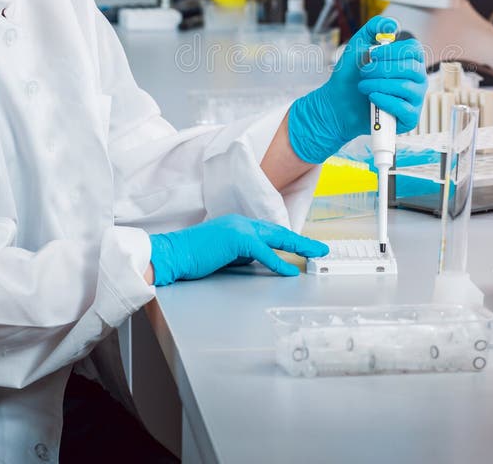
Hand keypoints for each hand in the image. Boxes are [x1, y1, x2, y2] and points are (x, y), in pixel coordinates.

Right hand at [149, 214, 328, 285]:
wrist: (173, 254)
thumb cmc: (193, 257)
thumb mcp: (223, 255)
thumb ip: (241, 255)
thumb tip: (257, 261)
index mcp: (238, 225)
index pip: (270, 232)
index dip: (288, 240)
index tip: (303, 247)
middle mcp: (242, 223)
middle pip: (279, 232)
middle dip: (301, 241)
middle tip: (319, 248)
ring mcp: (240, 229)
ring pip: (276, 238)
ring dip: (298, 246)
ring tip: (314, 253)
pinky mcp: (236, 240)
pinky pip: (264, 253)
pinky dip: (279, 262)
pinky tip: (290, 270)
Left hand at [287, 15, 427, 163]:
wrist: (338, 103)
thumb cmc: (351, 75)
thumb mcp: (359, 44)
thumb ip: (374, 28)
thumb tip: (393, 25)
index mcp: (409, 60)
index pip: (414, 50)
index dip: (393, 51)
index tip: (373, 54)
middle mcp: (417, 79)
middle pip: (411, 68)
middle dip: (381, 69)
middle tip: (364, 73)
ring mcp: (415, 99)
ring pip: (405, 87)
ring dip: (378, 84)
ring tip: (364, 86)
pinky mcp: (409, 118)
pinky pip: (403, 108)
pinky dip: (384, 101)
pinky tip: (372, 98)